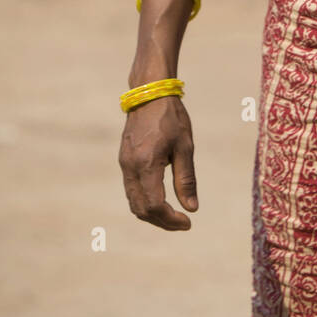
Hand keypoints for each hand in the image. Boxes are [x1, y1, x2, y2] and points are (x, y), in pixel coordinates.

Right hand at [119, 95, 197, 230]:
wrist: (149, 93)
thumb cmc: (171, 117)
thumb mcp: (185, 146)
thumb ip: (186, 179)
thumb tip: (191, 208)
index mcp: (147, 164)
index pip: (155, 205)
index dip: (170, 220)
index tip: (188, 222)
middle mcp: (131, 168)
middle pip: (142, 209)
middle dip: (162, 221)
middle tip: (183, 223)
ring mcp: (124, 165)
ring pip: (134, 202)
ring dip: (152, 214)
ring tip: (174, 215)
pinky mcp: (124, 161)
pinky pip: (131, 190)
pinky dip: (145, 202)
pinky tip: (162, 200)